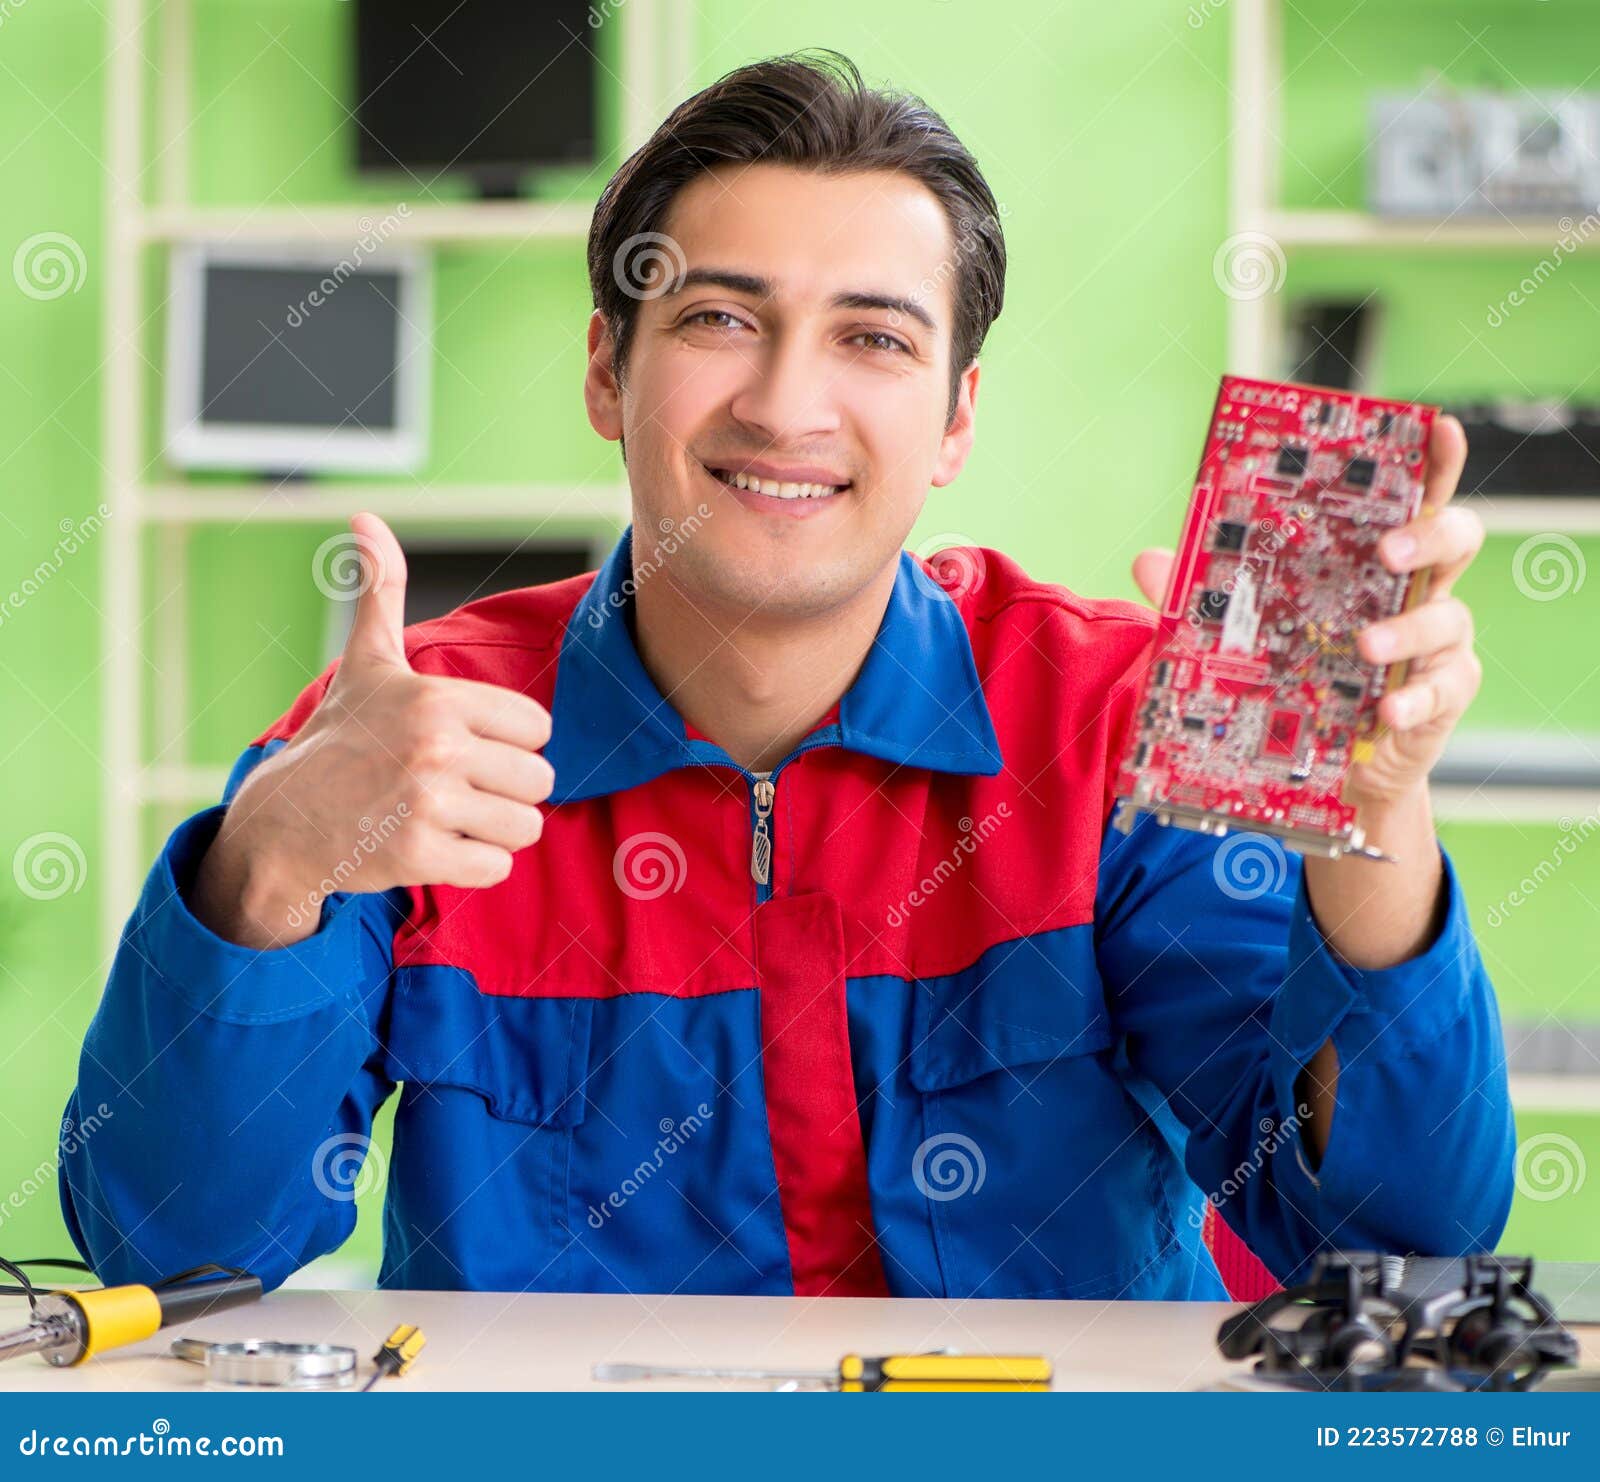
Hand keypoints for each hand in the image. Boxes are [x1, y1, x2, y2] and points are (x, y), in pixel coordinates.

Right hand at [191, 513, 554, 947]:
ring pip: (526, 826)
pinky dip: (474, 865)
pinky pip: (496, 867)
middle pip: (540, 781)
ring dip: (495, 829)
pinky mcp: (420, 857)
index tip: (469, 745)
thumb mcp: (365, 663)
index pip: (539, 729)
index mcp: (438, 699)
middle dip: (508, 790)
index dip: (511, 742)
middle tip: (459, 787)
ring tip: (449, 816)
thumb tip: (365, 518)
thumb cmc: (338, 738)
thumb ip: (381, 591)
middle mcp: (436, 747)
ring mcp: (428, 804)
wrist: (280, 823)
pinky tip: (435, 846)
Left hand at [1131, 415, 1481, 807]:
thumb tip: (1147, 561)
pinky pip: (1443, 690)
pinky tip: (1385, 709)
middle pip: (1454, 538)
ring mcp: (1436, 644)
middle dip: (1427, 534)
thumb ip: (1200, 596)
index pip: (1413, 496)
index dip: (1434, 459)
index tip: (1437, 425)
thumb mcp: (1246, 632)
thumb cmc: (1296, 675)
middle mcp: (1415, 590)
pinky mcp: (1441, 697)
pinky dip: (1414, 699)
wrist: (1329, 763)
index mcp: (1373, 559)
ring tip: (1365, 645)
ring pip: (1448, 617)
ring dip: (1408, 628)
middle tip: (1386, 548)